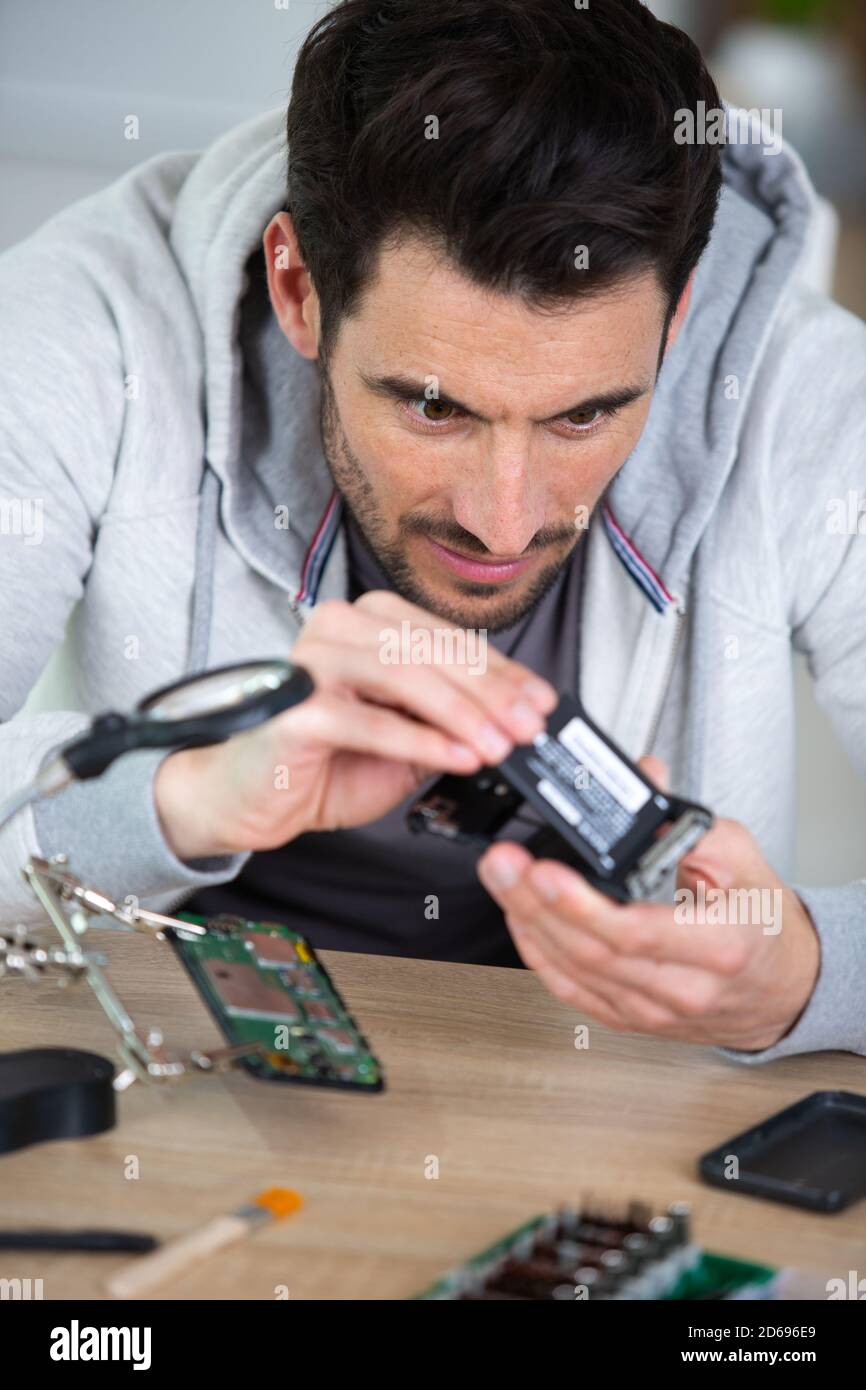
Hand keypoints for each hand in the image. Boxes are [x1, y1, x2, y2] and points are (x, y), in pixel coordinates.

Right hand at [155, 589, 557, 859]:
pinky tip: (459, 758)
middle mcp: (337, 629)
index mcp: (367, 623)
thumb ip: (447, 725)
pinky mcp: (292, 707)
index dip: (503, 671)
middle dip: (492, 692)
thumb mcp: (402, 741)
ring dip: (462, 713)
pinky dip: (421, 742)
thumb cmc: (322, 762)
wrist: (244, 797)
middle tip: (531, 727)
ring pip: (404, 675)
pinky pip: (369, 721)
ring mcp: (310, 663)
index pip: (448, 639)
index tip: (543, 702)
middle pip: (431, 651)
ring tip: (501, 745)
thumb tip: (515, 723)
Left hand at [476, 757, 820, 1050]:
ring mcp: (652, 1010)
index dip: (581, 905)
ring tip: (500, 878)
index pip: (636, 932)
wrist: (785, 989)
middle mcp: (683, 988)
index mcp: (719, 946)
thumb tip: (644, 779)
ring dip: (527, 923)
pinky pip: (572, 990)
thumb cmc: (765, 926)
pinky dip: (539, 954)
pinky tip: (519, 920)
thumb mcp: (746, 861)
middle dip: (535, 903)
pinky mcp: (629, 1019)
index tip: (544, 872)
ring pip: (574, 971)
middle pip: (592, 951)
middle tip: (503, 863)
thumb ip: (689, 823)